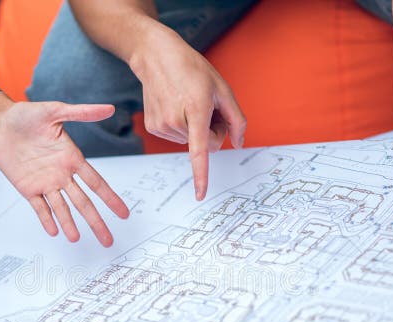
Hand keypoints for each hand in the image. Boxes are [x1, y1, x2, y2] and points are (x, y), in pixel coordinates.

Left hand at [0, 97, 129, 246]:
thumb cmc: (26, 115)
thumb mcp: (55, 111)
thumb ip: (82, 113)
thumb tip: (109, 108)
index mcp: (72, 158)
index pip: (96, 182)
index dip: (110, 198)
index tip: (123, 213)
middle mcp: (62, 174)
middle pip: (83, 202)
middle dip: (96, 221)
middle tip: (107, 239)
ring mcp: (45, 182)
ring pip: (62, 208)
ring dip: (70, 223)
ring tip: (76, 238)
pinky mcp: (27, 187)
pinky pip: (39, 207)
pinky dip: (46, 219)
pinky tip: (54, 231)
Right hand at [129, 26, 246, 200]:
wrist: (156, 57)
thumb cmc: (192, 70)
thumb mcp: (221, 88)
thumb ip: (236, 118)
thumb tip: (239, 144)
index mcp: (196, 109)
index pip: (199, 149)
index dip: (201, 174)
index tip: (200, 194)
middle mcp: (176, 120)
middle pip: (206, 145)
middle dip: (212, 132)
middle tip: (207, 108)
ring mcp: (162, 126)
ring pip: (191, 142)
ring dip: (196, 128)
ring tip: (188, 103)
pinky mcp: (154, 128)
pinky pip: (178, 137)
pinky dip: (182, 127)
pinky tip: (177, 107)